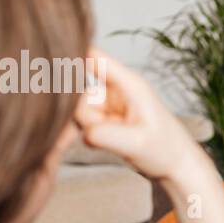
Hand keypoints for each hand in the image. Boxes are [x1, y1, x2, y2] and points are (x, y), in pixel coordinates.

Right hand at [74, 47, 202, 182]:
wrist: (176, 166)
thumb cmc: (166, 150)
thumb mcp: (137, 144)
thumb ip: (106, 136)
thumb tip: (83, 133)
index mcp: (129, 84)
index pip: (94, 57)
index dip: (70, 56)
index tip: (46, 63)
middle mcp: (116, 90)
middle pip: (78, 91)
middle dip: (81, 114)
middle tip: (104, 132)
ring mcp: (108, 105)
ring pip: (78, 110)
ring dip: (87, 127)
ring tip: (113, 141)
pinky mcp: (104, 119)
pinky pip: (82, 123)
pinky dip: (87, 134)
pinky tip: (104, 145)